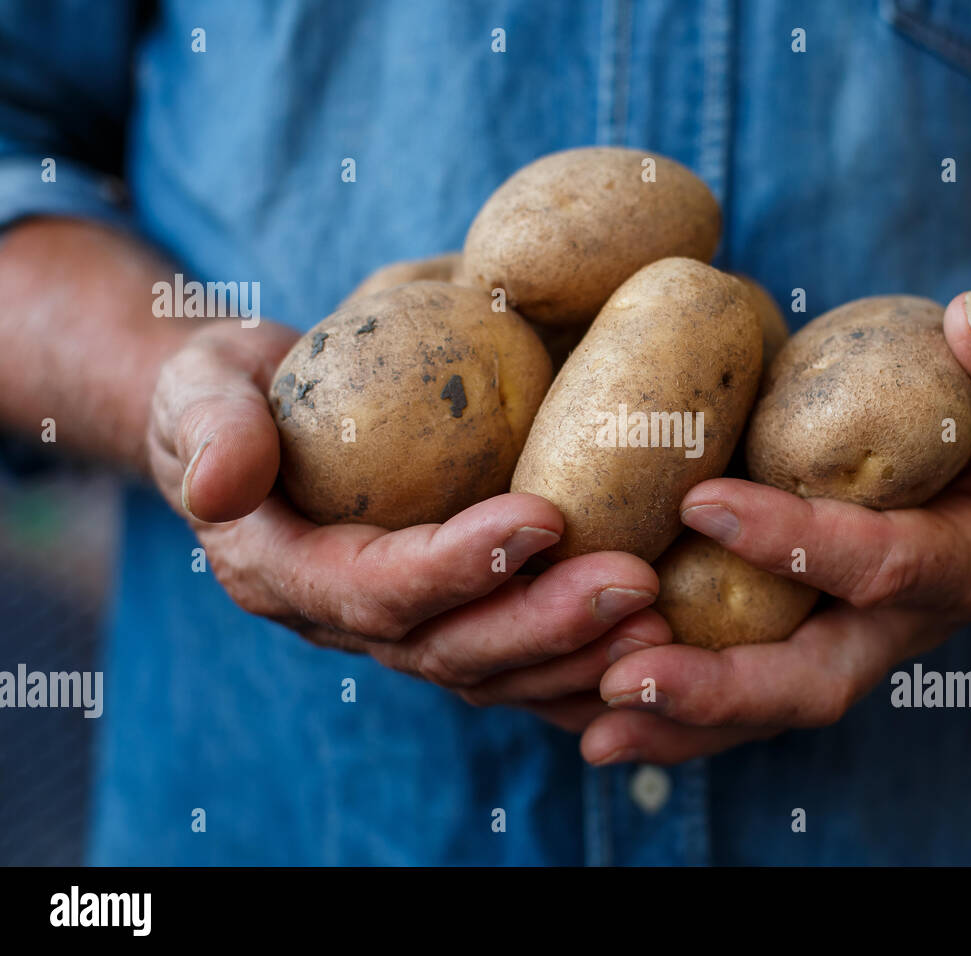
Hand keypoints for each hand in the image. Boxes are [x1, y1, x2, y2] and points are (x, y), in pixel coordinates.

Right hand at [147, 320, 669, 730]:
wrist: (251, 422)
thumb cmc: (231, 391)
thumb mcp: (200, 388)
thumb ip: (211, 427)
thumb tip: (220, 485)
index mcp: (284, 572)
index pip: (377, 589)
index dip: (459, 566)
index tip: (543, 518)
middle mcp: (343, 620)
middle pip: (451, 649)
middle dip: (546, 624)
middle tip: (636, 584)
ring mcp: (398, 630)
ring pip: (493, 671)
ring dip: (579, 652)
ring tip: (660, 617)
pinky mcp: (443, 619)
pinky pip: (513, 665)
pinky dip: (578, 667)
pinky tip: (651, 645)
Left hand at [580, 290, 970, 763]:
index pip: (882, 566)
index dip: (800, 542)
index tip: (703, 500)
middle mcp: (912, 619)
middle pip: (816, 680)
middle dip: (722, 690)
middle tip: (623, 679)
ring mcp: (860, 633)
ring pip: (768, 701)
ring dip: (680, 718)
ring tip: (588, 719)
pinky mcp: (815, 625)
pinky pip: (746, 678)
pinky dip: (677, 698)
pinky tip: (594, 697)